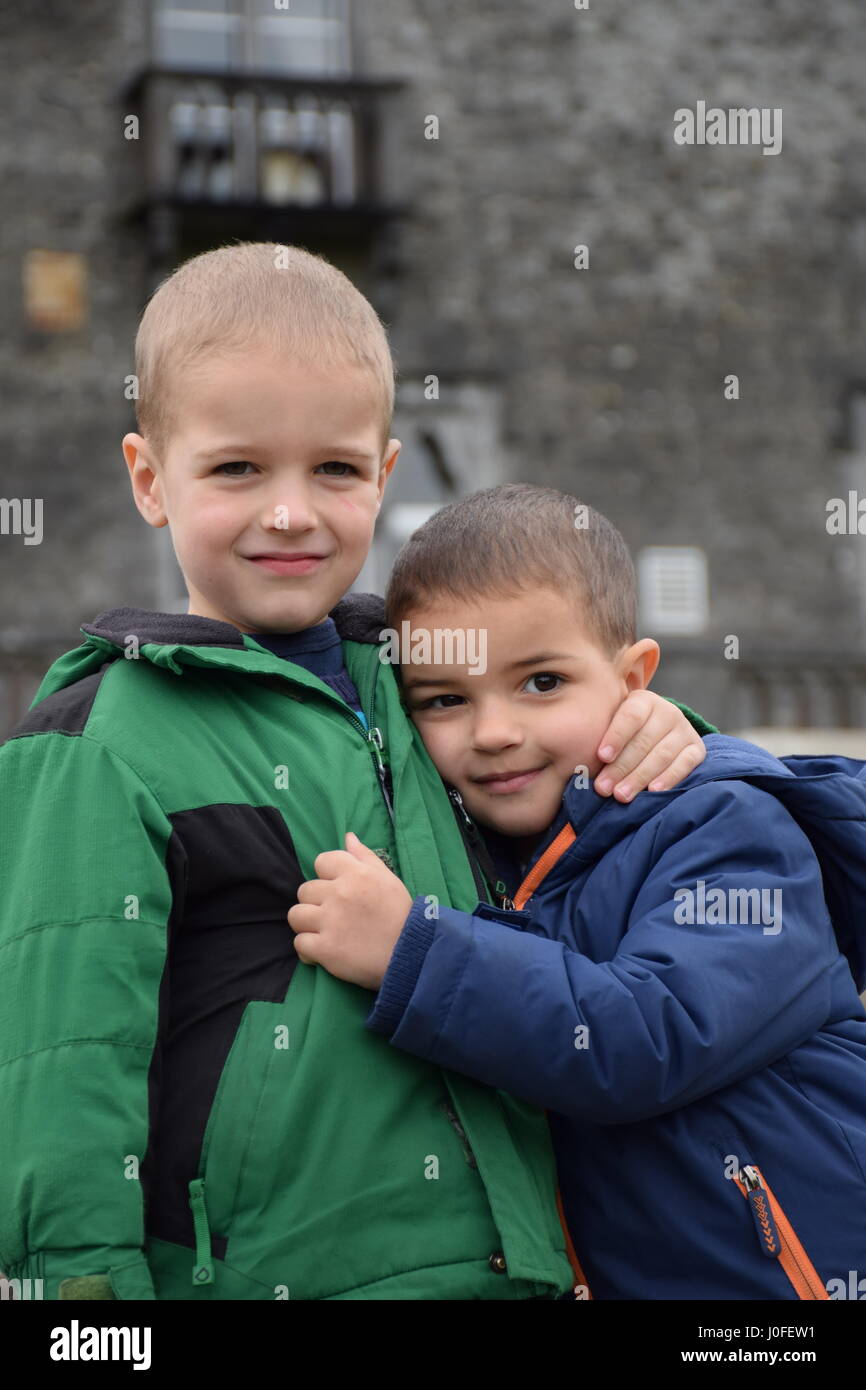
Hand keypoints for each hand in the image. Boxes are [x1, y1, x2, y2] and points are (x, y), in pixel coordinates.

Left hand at [287, 832, 413, 989]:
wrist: (410, 953)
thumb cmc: (400, 914)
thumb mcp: (387, 878)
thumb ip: (365, 856)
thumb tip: (348, 836)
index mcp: (356, 874)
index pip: (321, 861)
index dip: (326, 876)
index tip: (337, 890)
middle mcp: (339, 894)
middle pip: (305, 890)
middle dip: (315, 902)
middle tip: (332, 914)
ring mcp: (330, 921)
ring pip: (296, 915)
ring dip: (307, 924)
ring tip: (322, 931)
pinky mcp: (325, 948)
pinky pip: (299, 943)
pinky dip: (308, 949)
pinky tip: (322, 951)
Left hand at [594, 690, 705, 800]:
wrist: (658, 733)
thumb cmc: (624, 734)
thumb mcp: (613, 724)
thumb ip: (600, 735)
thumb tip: (577, 757)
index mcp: (643, 701)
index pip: (630, 716)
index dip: (616, 736)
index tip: (601, 756)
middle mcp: (667, 712)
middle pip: (643, 740)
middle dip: (621, 766)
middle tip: (604, 788)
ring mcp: (684, 730)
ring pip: (662, 754)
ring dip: (639, 777)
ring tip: (621, 795)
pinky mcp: (697, 749)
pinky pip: (684, 764)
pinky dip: (669, 778)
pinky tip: (653, 791)